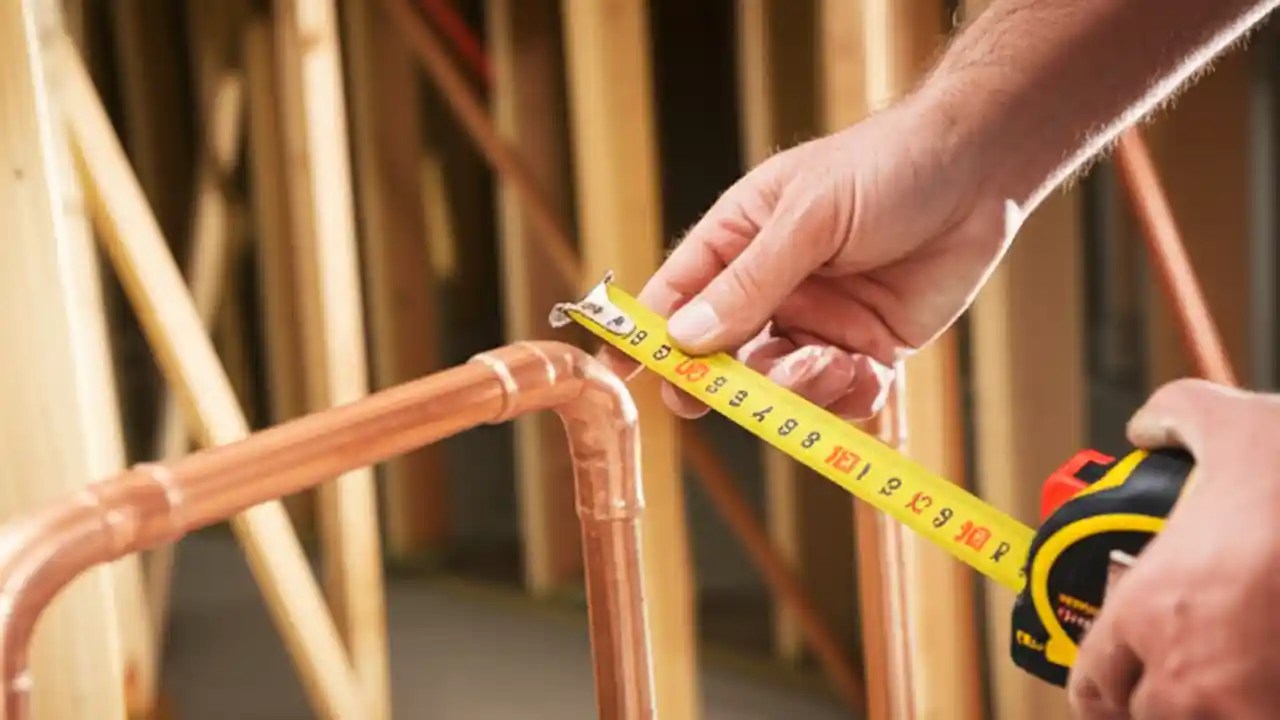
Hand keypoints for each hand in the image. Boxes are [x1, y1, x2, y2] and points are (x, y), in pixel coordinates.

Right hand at [620, 91, 1013, 419]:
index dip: (647, 334)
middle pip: (722, 353)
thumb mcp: (810, 217)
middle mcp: (771, 287)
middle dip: (723, 381)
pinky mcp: (868, 347)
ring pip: (781, 382)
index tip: (621, 372)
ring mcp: (819, 320)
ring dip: (797, 387)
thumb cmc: (886, 168)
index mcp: (739, 241)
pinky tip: (867, 371)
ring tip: (829, 360)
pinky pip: (841, 394)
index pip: (677, 295)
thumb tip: (685, 338)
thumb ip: (751, 281)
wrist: (981, 172)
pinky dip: (848, 396)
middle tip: (721, 397)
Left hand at [1068, 378, 1279, 718]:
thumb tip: (1148, 427)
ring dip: (1205, 707)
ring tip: (1226, 681)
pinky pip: (1256, 719)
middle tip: (1177, 675)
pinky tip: (1261, 682)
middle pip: (1148, 714)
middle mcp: (1186, 675)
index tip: (1111, 682)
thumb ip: (1173, 416)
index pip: (1092, 683)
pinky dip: (1253, 702)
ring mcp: (1243, 709)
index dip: (1099, 684)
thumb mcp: (1230, 421)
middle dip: (1159, 697)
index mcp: (1149, 611)